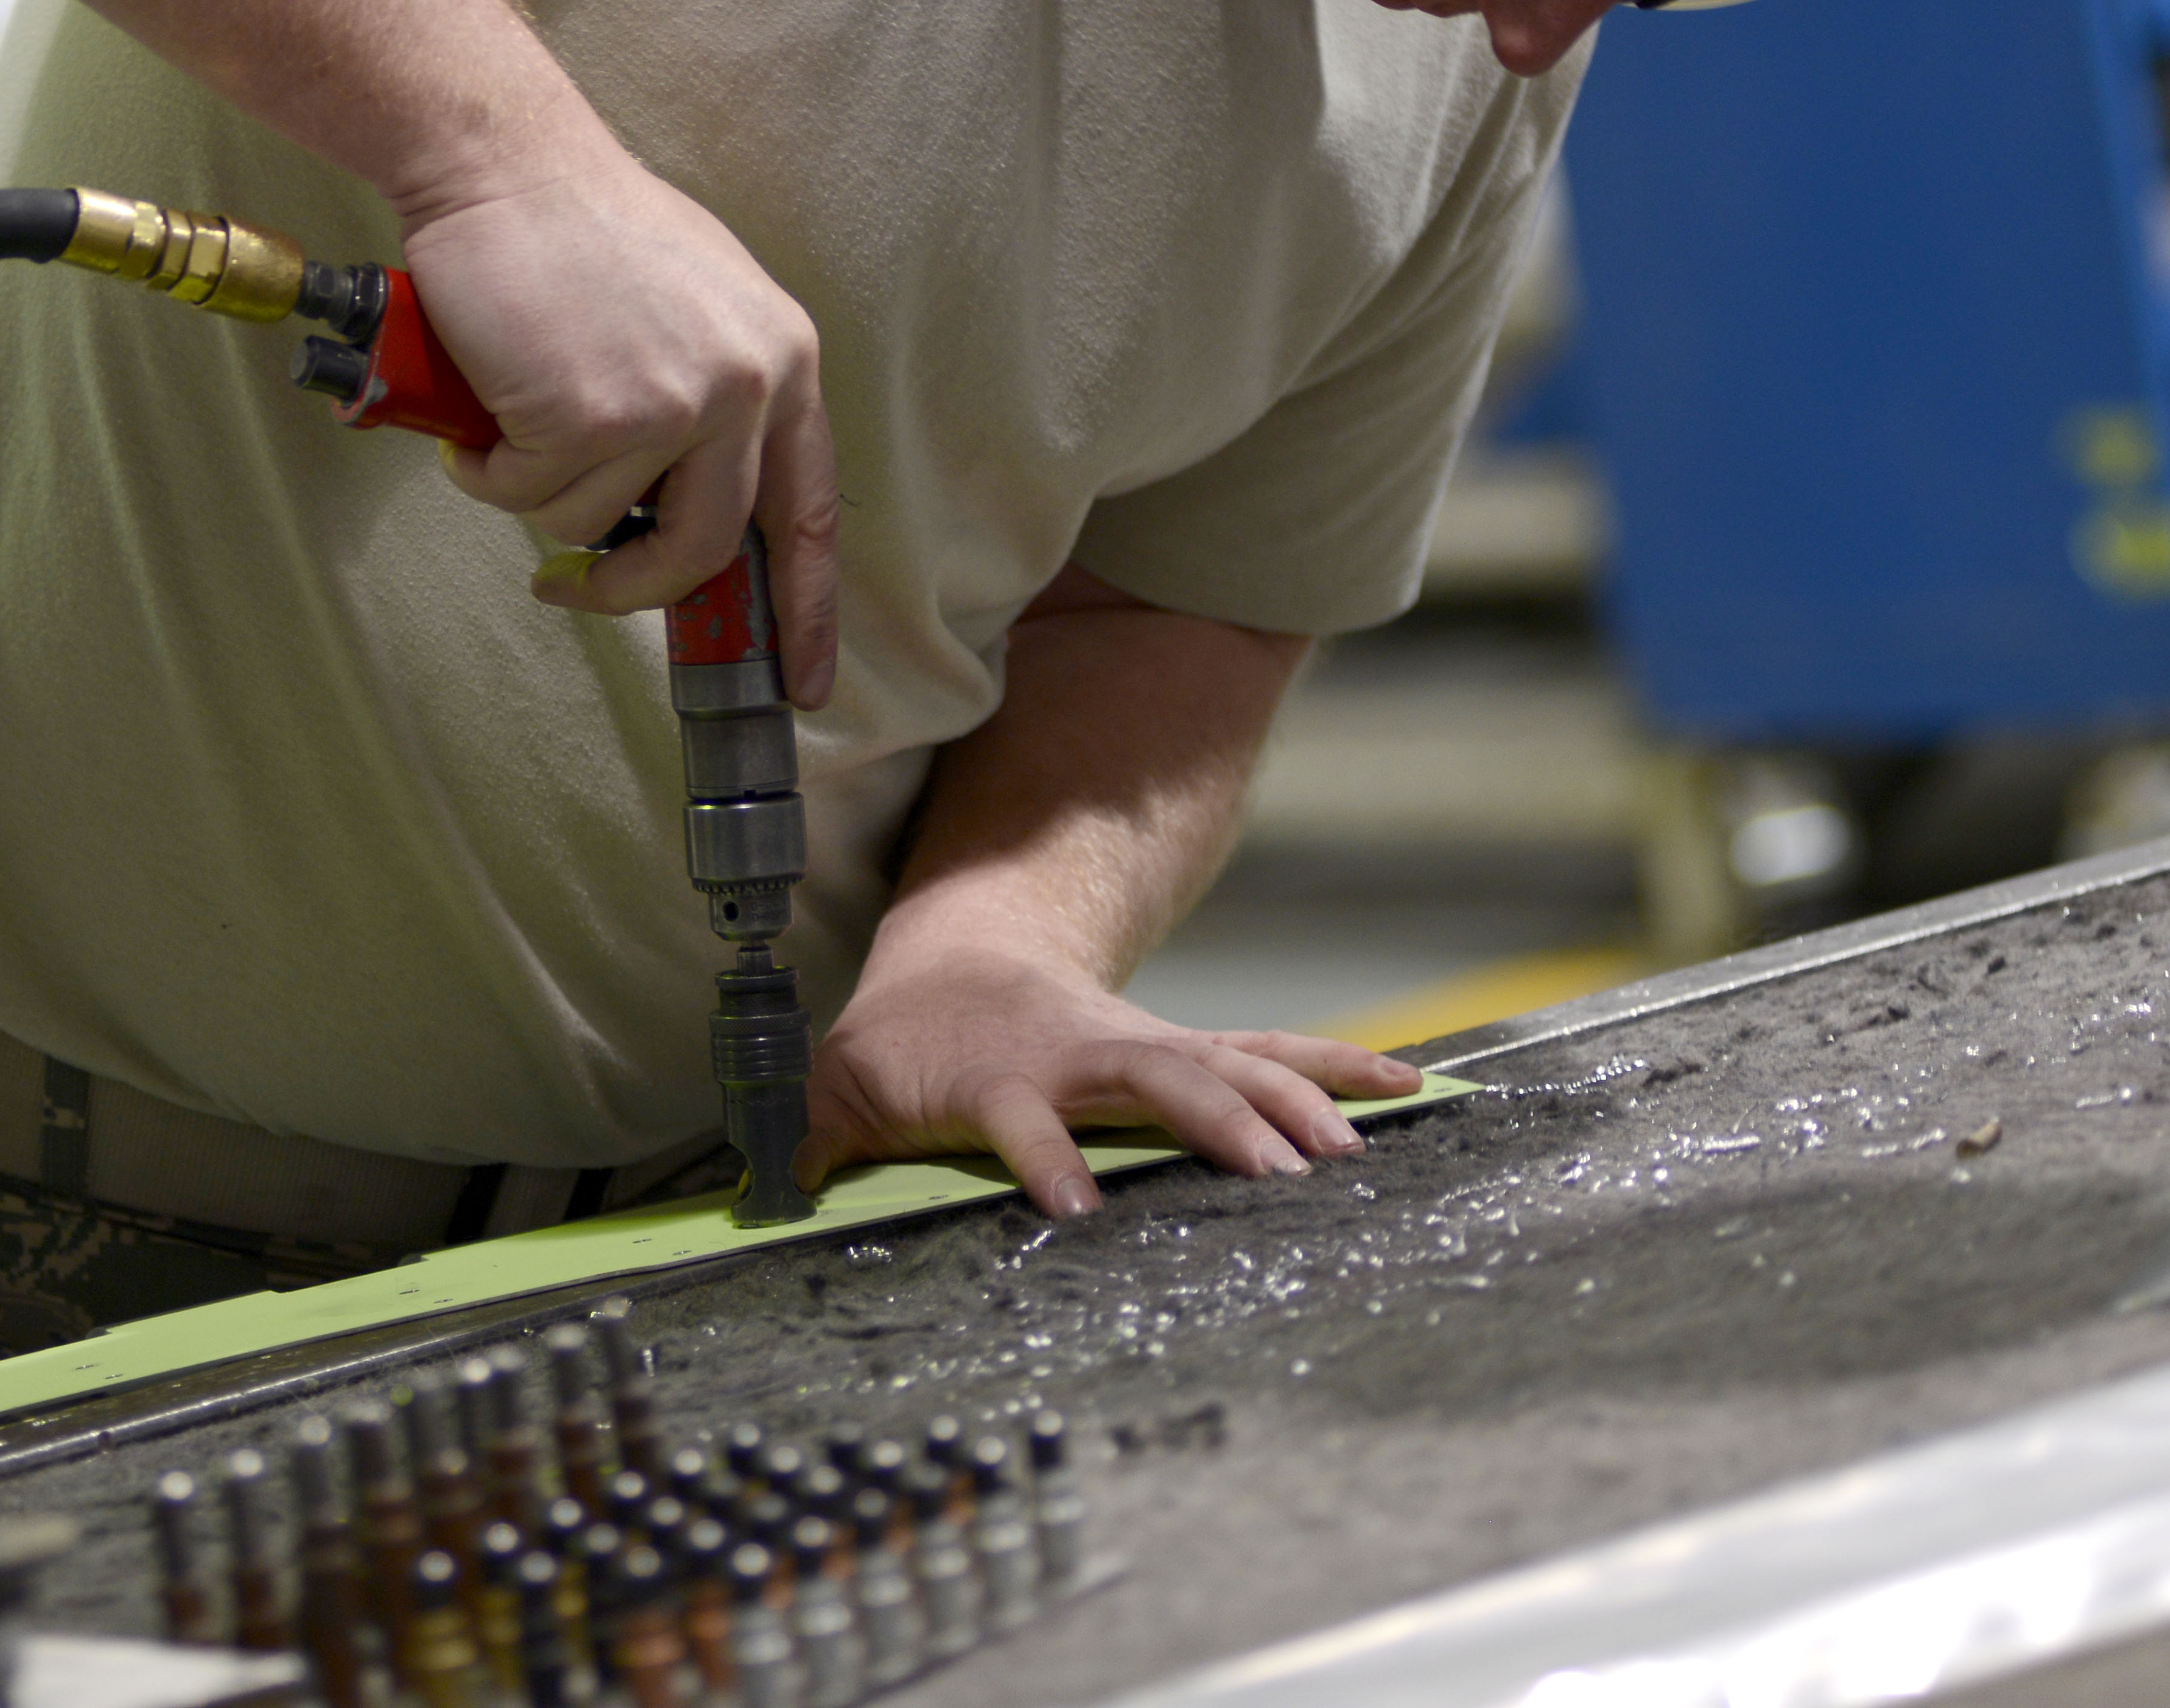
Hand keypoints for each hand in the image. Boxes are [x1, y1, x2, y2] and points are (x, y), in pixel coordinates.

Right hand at [397, 139, 838, 704]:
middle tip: (578, 590)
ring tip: (509, 420)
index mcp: (784, 362)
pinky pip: (527, 497)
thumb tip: (693, 508)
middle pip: (701, 550)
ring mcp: (670, 405)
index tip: (803, 679)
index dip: (807, 609)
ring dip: (534, 492)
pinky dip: (488, 469)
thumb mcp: (695, 304)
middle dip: (630, 589)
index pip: (806, 514)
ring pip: (592, 526)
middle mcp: (744, 388)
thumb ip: (715, 400)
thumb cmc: (583, 230)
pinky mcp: (590, 416)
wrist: (505, 163)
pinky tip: (481, 407)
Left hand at [789, 940, 1422, 1219]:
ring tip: (1359, 1147)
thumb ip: (804, 1139)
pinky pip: (1272, 1053)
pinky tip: (1409, 1087)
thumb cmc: (899, 1046)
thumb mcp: (835, 1088)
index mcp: (999, 1075)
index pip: (1021, 1117)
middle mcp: (1086, 1054)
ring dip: (1296, 1099)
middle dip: (1216, 1121)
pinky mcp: (1185, 1050)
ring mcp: (1146, 1045)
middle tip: (1277, 1176)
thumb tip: (760, 1192)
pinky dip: (1340, 1067)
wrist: (956, 961)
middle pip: (1156, 1080)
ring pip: (1230, 1061)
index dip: (1043, 1158)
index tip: (1072, 1208)